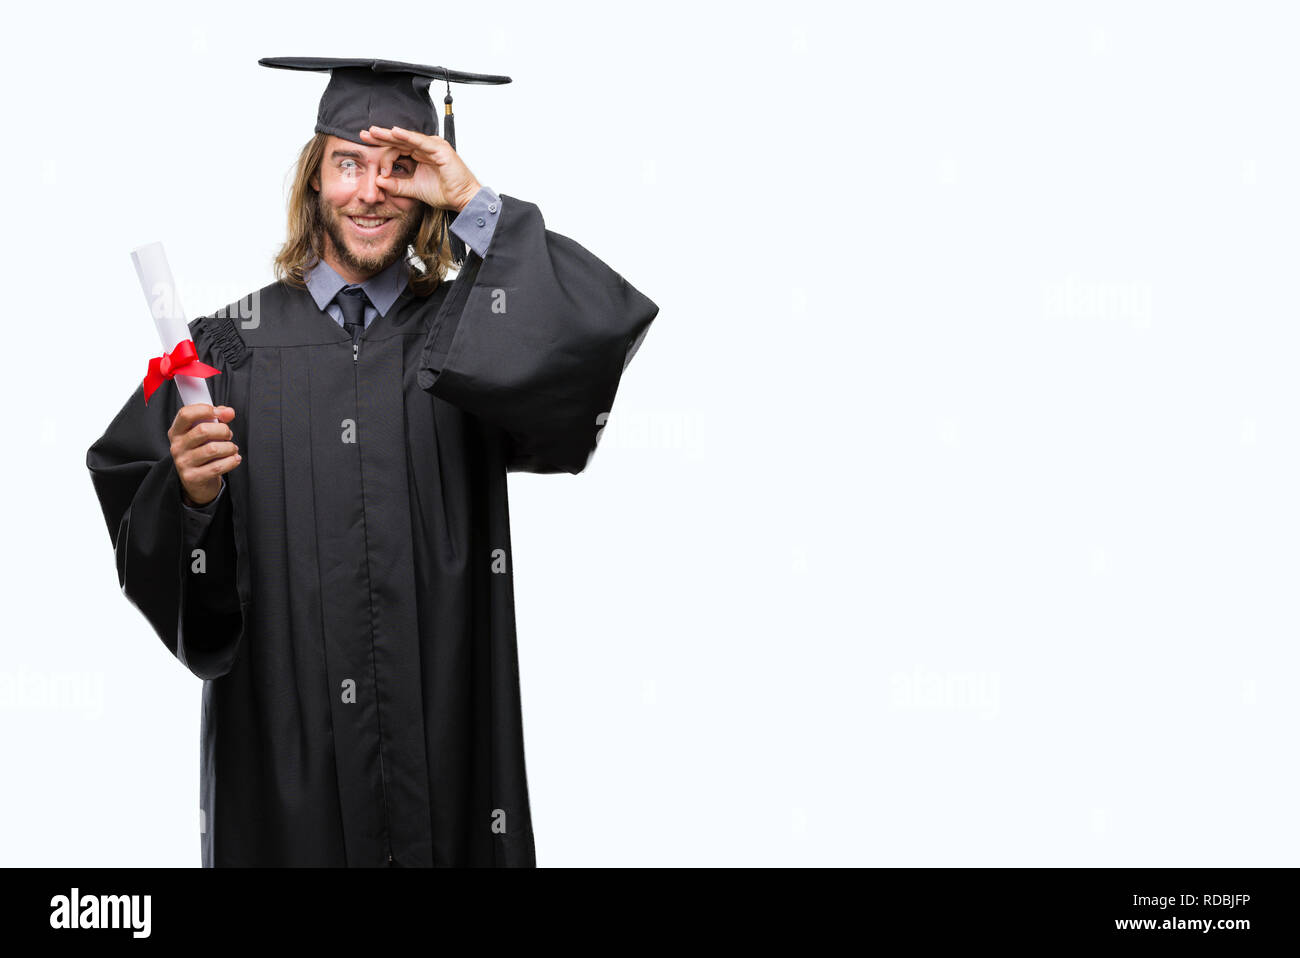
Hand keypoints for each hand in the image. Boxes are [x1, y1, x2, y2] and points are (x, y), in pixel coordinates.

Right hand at [169, 404, 239, 505]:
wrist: (197, 482)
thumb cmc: (202, 452)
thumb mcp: (205, 434)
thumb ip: (216, 418)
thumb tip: (229, 412)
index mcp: (176, 432)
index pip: (186, 414)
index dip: (205, 410)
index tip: (220, 413)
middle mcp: (176, 446)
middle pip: (203, 430)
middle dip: (223, 430)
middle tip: (228, 435)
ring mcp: (183, 463)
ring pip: (212, 449)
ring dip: (229, 447)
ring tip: (232, 449)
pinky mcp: (192, 477)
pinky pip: (217, 467)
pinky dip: (231, 461)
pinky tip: (234, 459)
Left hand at [360, 125, 481, 211]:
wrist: (462, 200)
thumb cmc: (445, 193)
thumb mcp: (413, 189)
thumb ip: (396, 185)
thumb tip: (378, 181)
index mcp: (421, 155)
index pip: (398, 148)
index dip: (383, 152)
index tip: (374, 164)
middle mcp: (426, 148)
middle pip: (400, 140)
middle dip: (381, 137)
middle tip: (364, 135)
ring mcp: (433, 146)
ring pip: (408, 139)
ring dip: (390, 135)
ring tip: (375, 132)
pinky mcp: (440, 149)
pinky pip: (420, 141)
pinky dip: (408, 137)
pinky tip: (395, 133)